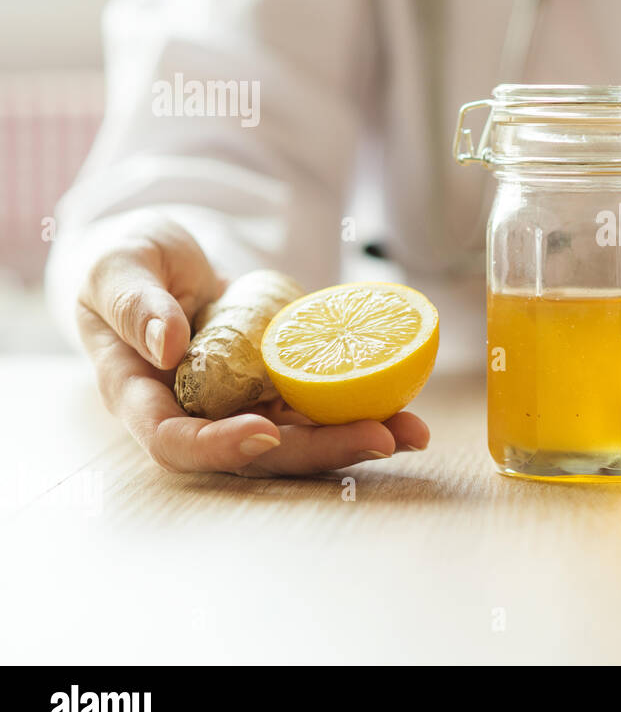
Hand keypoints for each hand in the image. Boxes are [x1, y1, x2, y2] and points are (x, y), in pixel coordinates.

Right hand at [73, 210, 429, 474]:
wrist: (161, 260)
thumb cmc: (126, 261)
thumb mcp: (116, 266)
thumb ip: (132, 302)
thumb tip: (167, 344)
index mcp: (142, 396)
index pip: (176, 441)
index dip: (220, 446)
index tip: (265, 433)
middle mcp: (198, 412)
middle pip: (258, 452)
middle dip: (320, 451)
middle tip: (380, 438)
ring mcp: (243, 403)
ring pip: (299, 436)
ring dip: (356, 437)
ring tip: (413, 431)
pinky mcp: (278, 386)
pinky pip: (319, 405)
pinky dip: (362, 406)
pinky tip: (407, 404)